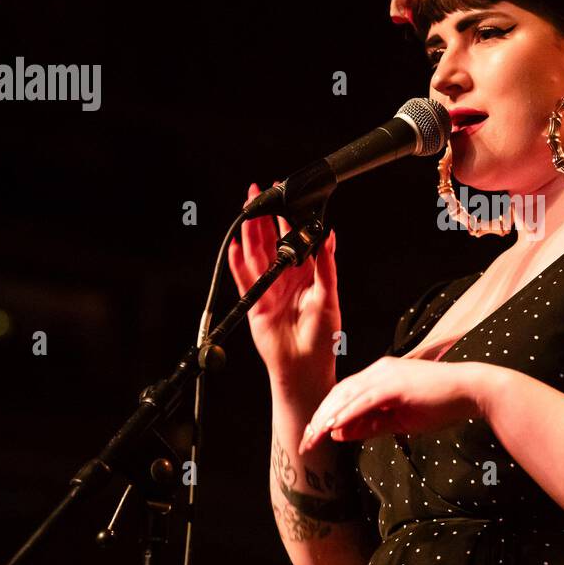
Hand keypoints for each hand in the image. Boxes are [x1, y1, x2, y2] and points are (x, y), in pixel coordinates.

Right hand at [226, 182, 340, 397]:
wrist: (305, 368)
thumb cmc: (322, 338)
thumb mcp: (329, 297)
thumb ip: (327, 267)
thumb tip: (329, 236)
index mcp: (307, 276)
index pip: (296, 240)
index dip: (288, 219)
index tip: (285, 197)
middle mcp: (286, 280)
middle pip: (270, 243)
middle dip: (263, 219)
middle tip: (257, 196)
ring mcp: (269, 291)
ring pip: (256, 257)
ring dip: (249, 235)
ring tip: (245, 213)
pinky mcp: (256, 304)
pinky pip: (244, 280)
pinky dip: (238, 264)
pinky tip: (234, 247)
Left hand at [299, 357, 493, 454]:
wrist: (470, 392)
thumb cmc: (440, 405)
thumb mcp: (399, 421)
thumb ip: (369, 426)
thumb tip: (338, 433)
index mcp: (379, 375)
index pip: (343, 394)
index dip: (325, 415)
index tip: (313, 436)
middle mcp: (379, 370)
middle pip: (339, 394)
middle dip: (319, 419)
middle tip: (304, 443)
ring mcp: (386, 375)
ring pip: (347, 397)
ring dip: (326, 419)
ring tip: (312, 438)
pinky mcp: (395, 384)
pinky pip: (364, 401)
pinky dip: (346, 414)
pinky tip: (332, 427)